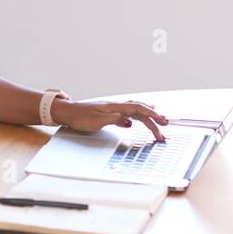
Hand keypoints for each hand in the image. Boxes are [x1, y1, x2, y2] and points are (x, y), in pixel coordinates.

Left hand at [53, 98, 169, 142]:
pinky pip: (129, 112)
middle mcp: (116, 106)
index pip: (138, 109)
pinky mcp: (111, 112)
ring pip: (136, 110)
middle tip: (165, 127)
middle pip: (140, 110)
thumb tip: (130, 121)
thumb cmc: (79, 117)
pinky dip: (139, 114)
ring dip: (148, 116)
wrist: (67, 112)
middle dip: (154, 118)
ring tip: (160, 121)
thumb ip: (114, 120)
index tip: (162, 122)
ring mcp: (114, 108)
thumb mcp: (96, 121)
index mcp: (115, 107)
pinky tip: (142, 116)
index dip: (152, 115)